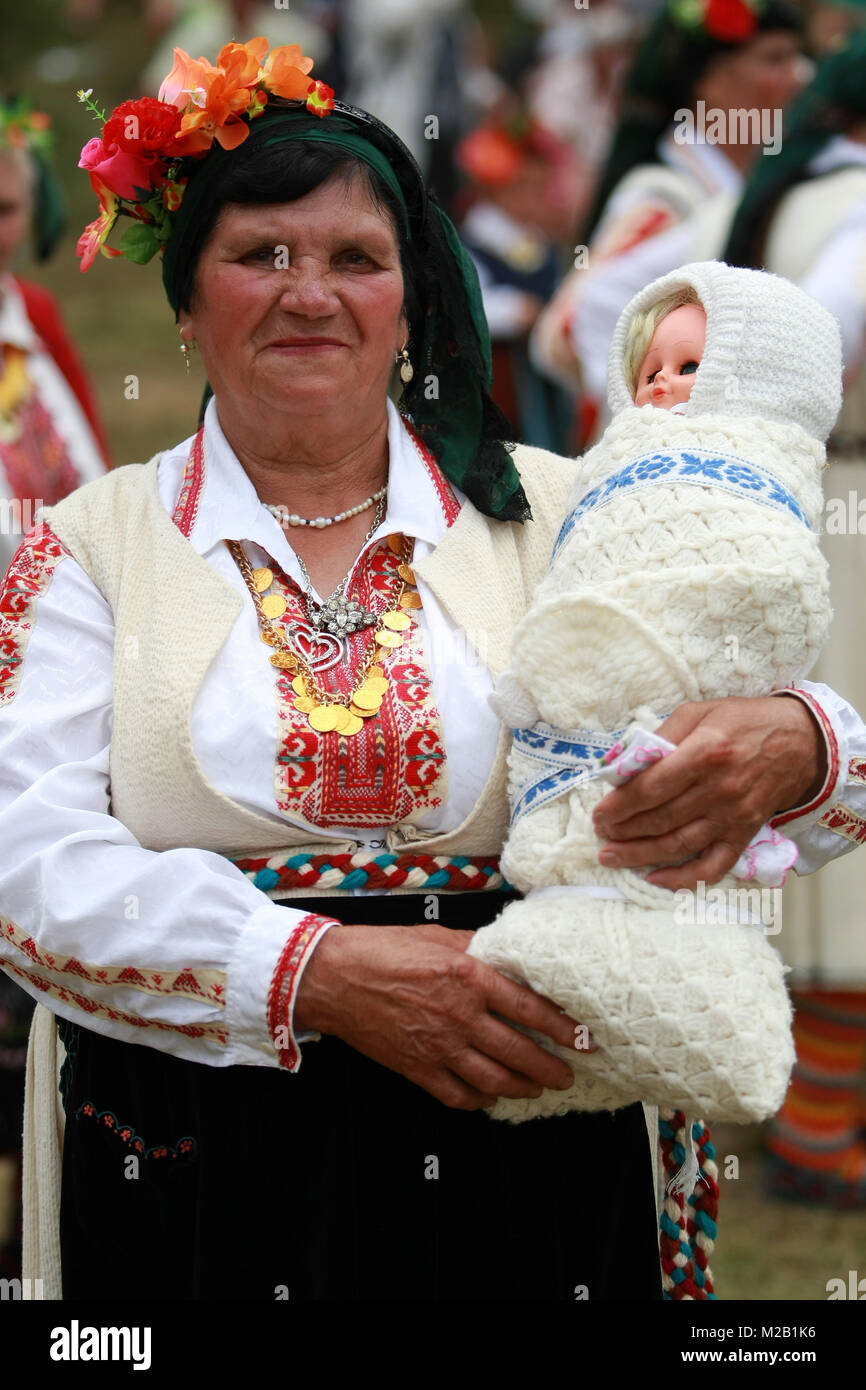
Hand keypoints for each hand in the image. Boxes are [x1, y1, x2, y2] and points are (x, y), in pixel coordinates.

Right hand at [294, 923, 585, 1109]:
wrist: (332, 978)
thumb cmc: (382, 950)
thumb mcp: (436, 937)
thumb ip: (475, 948)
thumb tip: (506, 953)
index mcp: (468, 977)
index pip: (529, 1009)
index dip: (563, 1028)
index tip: (583, 1039)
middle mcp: (460, 1015)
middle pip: (520, 1052)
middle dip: (551, 1067)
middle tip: (568, 1073)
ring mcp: (438, 1047)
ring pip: (494, 1081)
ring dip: (522, 1088)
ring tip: (536, 1087)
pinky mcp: (417, 1068)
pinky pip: (458, 1095)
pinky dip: (479, 1101)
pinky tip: (490, 1097)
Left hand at [592, 694, 824, 890]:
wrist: (800, 743)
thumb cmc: (743, 722)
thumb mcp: (699, 711)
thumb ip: (661, 735)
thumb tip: (624, 762)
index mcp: (705, 753)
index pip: (651, 788)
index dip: (619, 805)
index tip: (598, 813)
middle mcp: (718, 790)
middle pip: (660, 819)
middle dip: (622, 830)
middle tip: (599, 833)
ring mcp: (732, 817)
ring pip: (678, 845)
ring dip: (639, 855)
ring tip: (610, 857)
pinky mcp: (744, 834)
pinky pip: (713, 866)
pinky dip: (684, 878)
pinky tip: (655, 879)